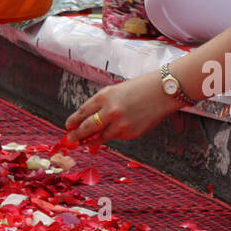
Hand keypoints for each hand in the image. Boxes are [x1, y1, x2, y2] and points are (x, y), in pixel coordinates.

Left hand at [65, 72, 180, 141]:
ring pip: (100, 137)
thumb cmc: (139, 89)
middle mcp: (110, 111)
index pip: (82, 112)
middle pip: (86, 128)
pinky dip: (112, 136)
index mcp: (104, 97)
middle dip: (76, 135)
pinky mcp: (131, 134)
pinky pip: (117, 138)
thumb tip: (88, 121)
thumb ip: (101, 105)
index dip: (73, 121)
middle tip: (70, 139)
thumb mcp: (116, 91)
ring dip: (91, 140)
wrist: (162, 92)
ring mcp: (121, 125)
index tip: (68, 126)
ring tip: (86, 142)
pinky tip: (112, 133)